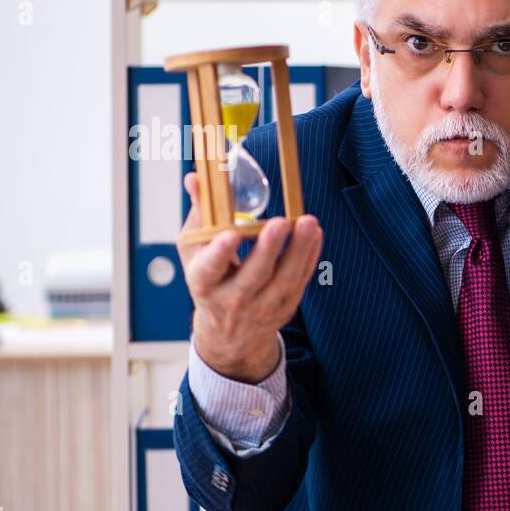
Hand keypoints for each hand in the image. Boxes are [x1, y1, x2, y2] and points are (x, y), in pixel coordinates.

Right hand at [176, 172, 322, 382]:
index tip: (231, 234)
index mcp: (203, 283)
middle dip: (268, 249)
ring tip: (308, 223)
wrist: (229, 332)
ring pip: (284, 280)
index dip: (220, 253)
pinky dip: (309, 257)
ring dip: (299, 251)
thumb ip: (199, 214)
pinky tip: (314, 233)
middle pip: (254, 275)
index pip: (210, 269)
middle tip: (280, 223)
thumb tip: (195, 177)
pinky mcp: (285, 307)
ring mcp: (262, 307)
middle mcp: (232, 299)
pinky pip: (300, 280)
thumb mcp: (195, 252)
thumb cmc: (211, 280)